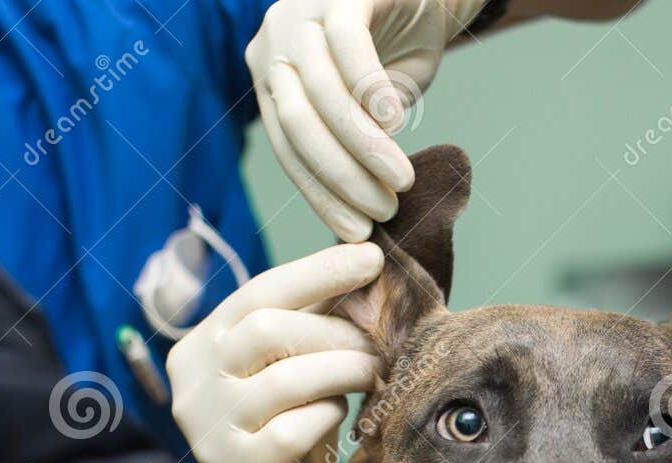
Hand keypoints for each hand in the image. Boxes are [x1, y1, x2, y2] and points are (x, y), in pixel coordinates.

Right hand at [168, 243, 382, 462]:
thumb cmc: (286, 416)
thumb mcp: (289, 360)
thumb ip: (313, 317)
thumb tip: (366, 261)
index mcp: (204, 341)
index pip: (260, 291)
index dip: (318, 271)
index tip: (371, 258)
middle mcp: (195, 379)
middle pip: (268, 330)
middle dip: (336, 332)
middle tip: (378, 342)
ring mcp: (209, 426)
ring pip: (284, 381)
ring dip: (342, 371)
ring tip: (371, 373)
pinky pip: (291, 431)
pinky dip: (325, 415)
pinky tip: (337, 415)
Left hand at [248, 0, 488, 240]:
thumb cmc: (393, 58)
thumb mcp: (364, 109)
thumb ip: (348, 145)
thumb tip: (358, 217)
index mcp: (271, 78)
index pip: (288, 149)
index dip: (321, 195)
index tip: (357, 232)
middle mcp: (274, 42)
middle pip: (300, 124)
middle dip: (343, 176)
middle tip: (385, 210)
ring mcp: (302, 12)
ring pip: (325, 93)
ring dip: (365, 145)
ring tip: (400, 178)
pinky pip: (350, 46)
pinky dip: (372, 90)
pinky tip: (397, 124)